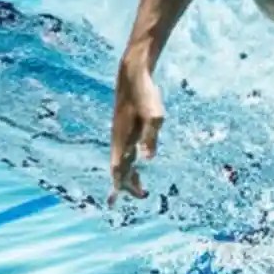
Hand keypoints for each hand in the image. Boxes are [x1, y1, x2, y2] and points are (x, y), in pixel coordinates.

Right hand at [109, 56, 164, 205]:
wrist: (133, 75)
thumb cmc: (145, 95)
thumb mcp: (154, 116)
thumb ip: (151, 137)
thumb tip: (148, 159)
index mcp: (123, 139)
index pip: (119, 169)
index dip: (122, 185)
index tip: (129, 198)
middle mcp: (118, 139)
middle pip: (120, 168)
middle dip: (128, 184)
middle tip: (142, 196)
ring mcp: (120, 133)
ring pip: (122, 159)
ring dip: (129, 174)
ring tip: (141, 185)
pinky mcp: (125, 127)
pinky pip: (125, 151)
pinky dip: (130, 162)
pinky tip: (139, 161)